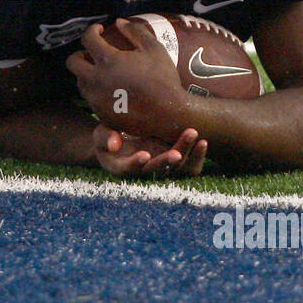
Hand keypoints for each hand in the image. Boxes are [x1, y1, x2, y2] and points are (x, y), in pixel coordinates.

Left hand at [66, 19, 190, 140]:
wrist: (168, 114)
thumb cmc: (163, 78)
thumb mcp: (153, 48)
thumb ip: (135, 31)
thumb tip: (119, 22)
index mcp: (108, 60)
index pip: (88, 39)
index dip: (92, 30)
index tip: (99, 30)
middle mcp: (96, 79)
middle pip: (73, 62)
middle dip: (80, 54)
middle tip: (93, 53)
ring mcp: (96, 99)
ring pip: (80, 82)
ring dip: (87, 73)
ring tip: (102, 71)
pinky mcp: (100, 113)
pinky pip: (90, 98)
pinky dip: (96, 90)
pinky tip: (110, 89)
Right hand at [92, 123, 207, 176]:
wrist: (122, 139)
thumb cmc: (108, 136)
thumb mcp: (100, 134)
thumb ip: (105, 137)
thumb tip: (114, 144)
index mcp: (122, 166)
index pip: (129, 168)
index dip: (136, 163)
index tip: (143, 154)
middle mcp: (144, 169)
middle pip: (158, 169)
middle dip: (168, 158)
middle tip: (176, 147)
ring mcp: (161, 164)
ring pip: (177, 167)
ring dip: (187, 153)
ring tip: (193, 133)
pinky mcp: (172, 158)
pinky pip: (189, 165)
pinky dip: (197, 156)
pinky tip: (202, 141)